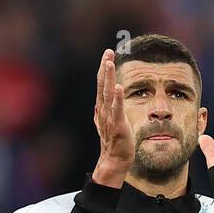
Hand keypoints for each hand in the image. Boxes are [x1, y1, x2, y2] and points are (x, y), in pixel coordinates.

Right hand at [92, 49, 133, 186]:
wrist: (114, 160)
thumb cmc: (113, 142)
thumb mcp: (106, 124)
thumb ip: (101, 113)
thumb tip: (96, 106)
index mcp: (102, 108)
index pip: (101, 84)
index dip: (103, 69)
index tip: (107, 53)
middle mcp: (103, 110)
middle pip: (102, 85)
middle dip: (104, 68)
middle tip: (108, 52)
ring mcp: (109, 118)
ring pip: (107, 94)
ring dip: (108, 77)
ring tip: (110, 62)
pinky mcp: (118, 126)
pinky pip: (117, 110)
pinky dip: (117, 98)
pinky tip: (118, 86)